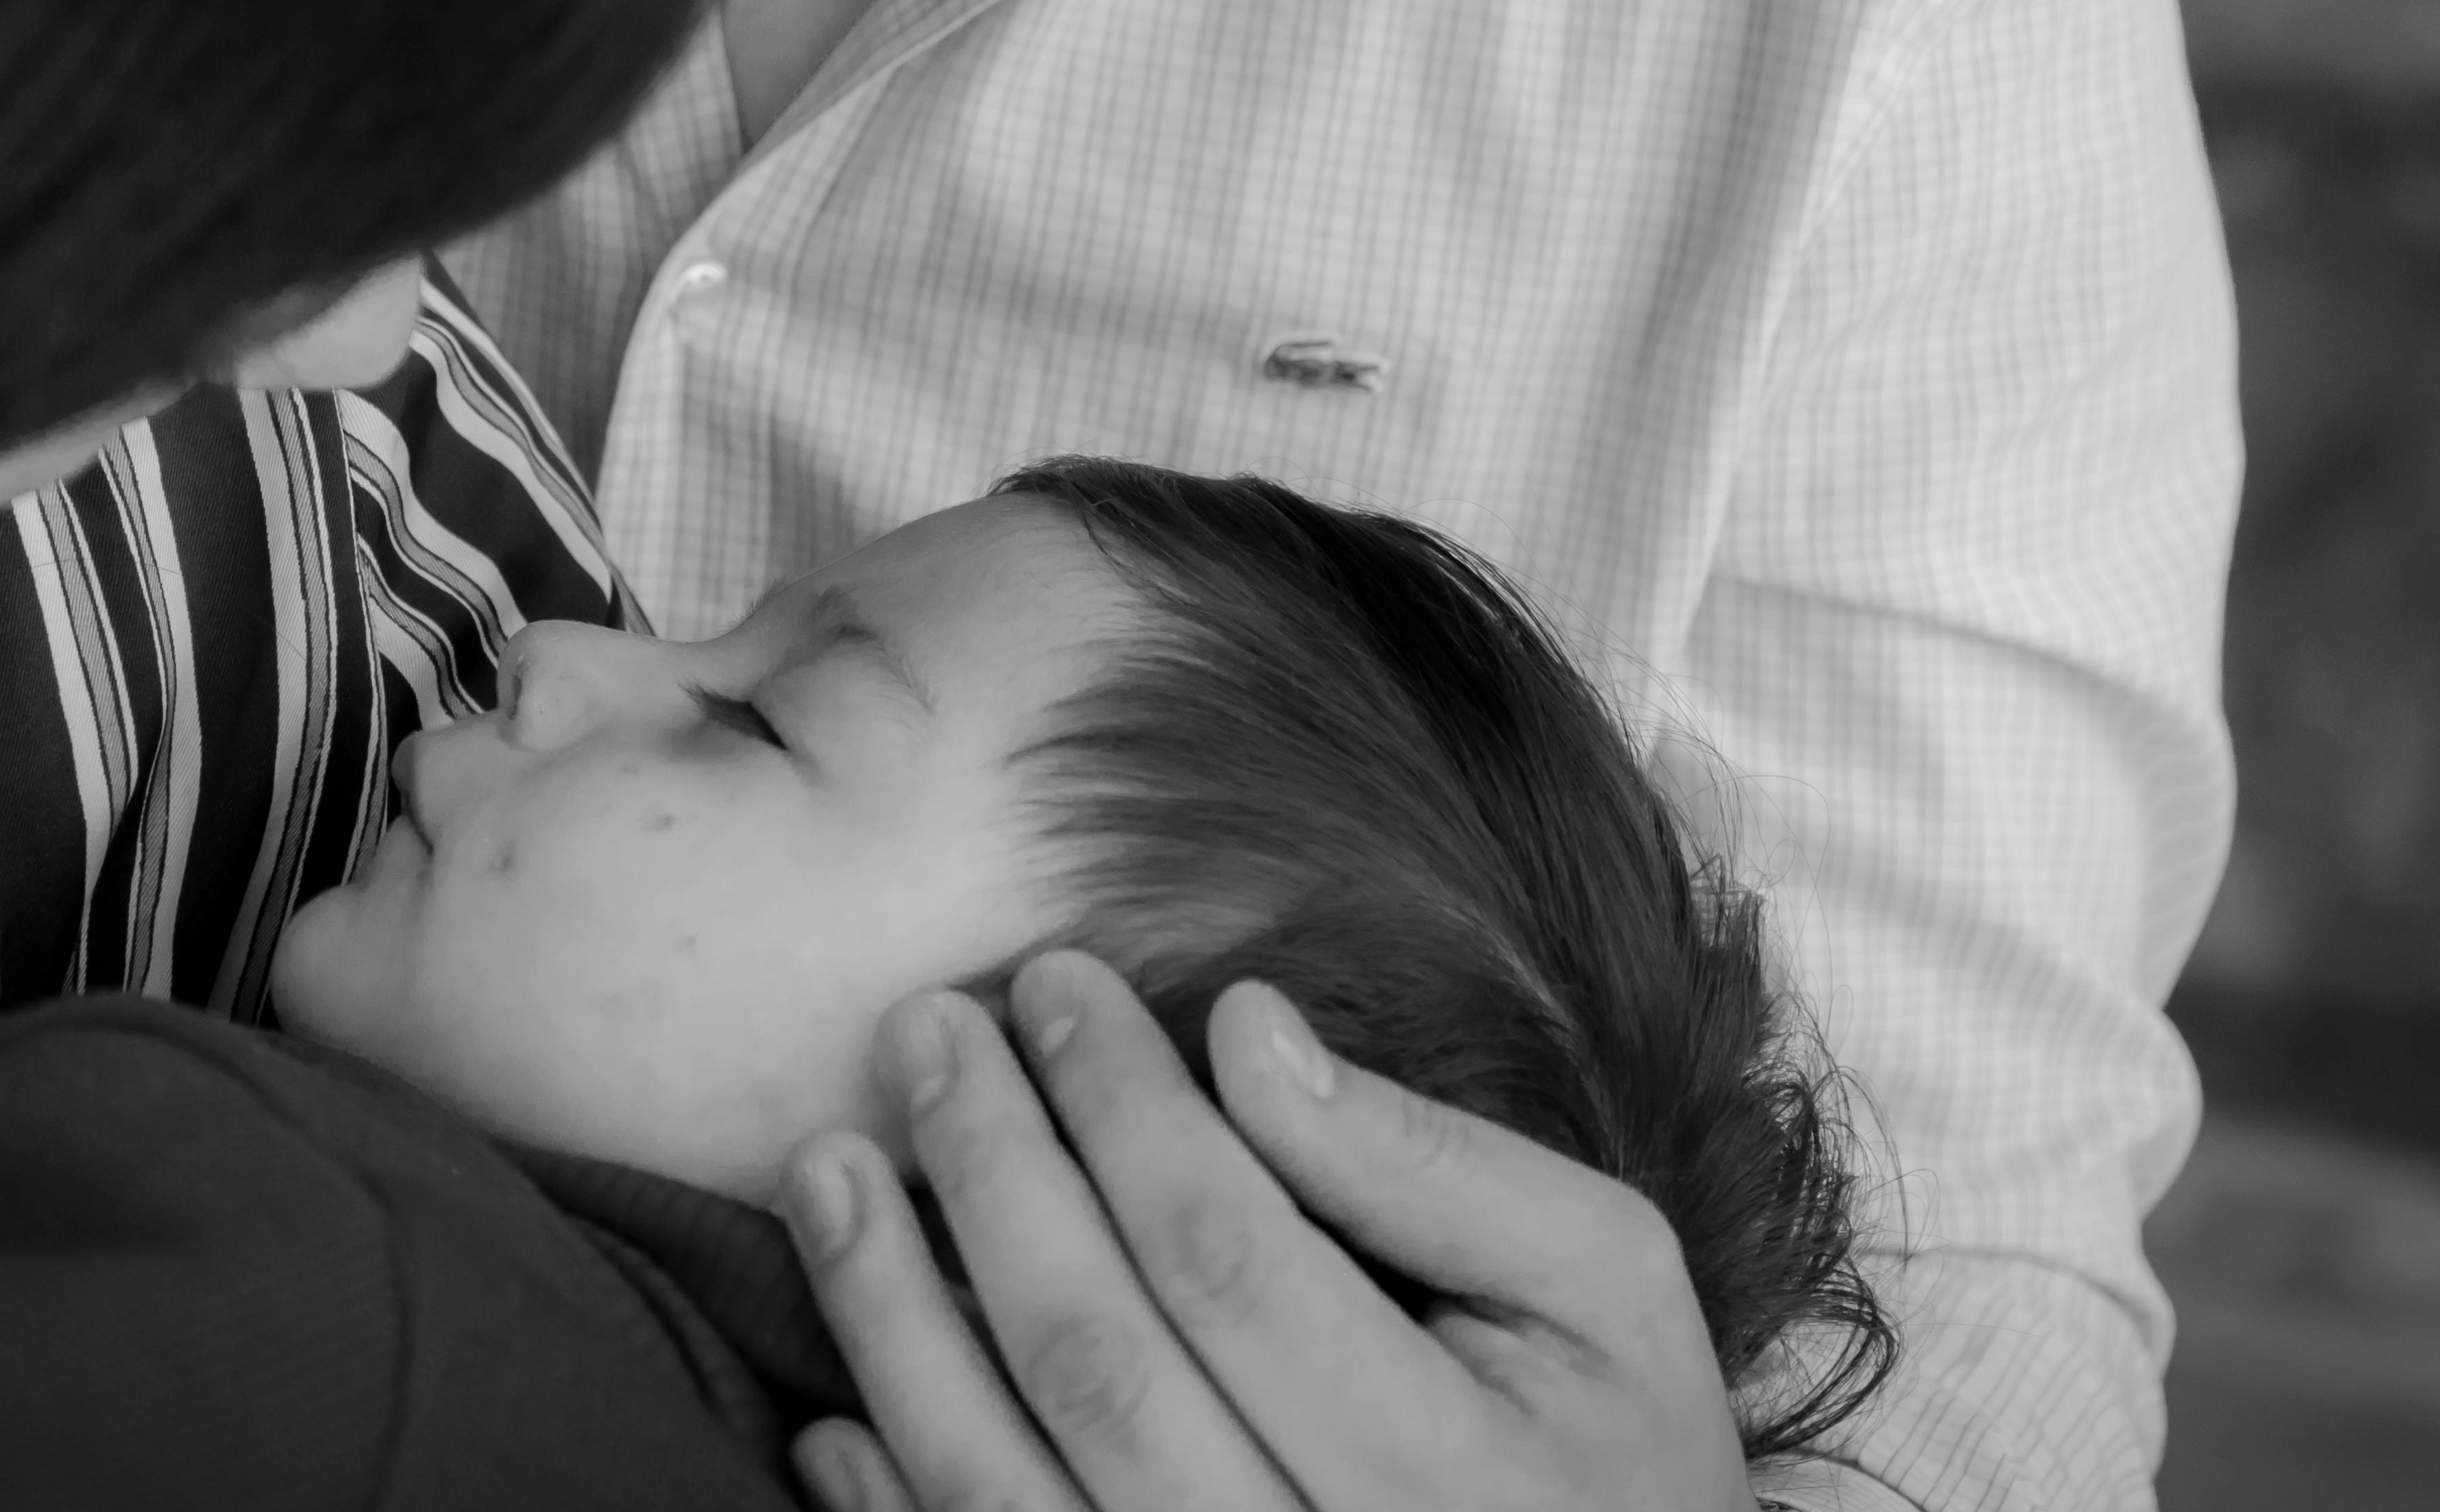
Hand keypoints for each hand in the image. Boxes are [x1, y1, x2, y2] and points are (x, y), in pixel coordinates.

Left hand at [777, 951, 1741, 1511]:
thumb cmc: (1609, 1449)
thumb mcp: (1600, 1284)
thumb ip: (1433, 1165)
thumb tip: (1247, 1035)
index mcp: (1441, 1473)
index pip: (1227, 1254)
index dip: (1120, 1102)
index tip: (1049, 980)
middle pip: (1097, 1363)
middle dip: (989, 1173)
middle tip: (922, 1030)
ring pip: (999, 1491)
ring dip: (892, 1321)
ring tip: (830, 1167)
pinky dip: (889, 1509)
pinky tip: (834, 1408)